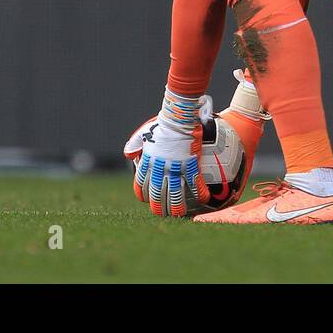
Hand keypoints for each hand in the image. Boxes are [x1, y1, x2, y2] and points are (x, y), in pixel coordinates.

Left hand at [131, 89, 212, 216]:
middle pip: (157, 194)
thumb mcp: (143, 133)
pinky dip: (200, 193)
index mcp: (148, 162)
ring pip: (175, 194)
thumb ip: (134, 144)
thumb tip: (128, 154)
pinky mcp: (190, 165)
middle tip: (163, 214)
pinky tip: (204, 199)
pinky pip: (195, 184)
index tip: (148, 200)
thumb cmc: (162, 124)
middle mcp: (159, 169)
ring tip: (180, 215)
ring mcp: (175, 168)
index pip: (141, 185)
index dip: (144, 195)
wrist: (178, 118)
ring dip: (177, 207)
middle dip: (159, 207)